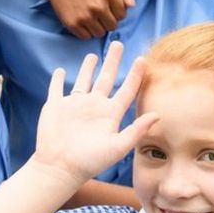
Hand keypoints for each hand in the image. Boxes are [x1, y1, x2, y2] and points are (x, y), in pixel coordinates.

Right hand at [33, 42, 157, 183]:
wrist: (60, 168)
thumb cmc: (90, 162)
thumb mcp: (118, 146)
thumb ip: (137, 130)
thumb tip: (158, 115)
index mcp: (110, 114)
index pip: (126, 90)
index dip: (135, 75)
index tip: (142, 59)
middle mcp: (94, 107)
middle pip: (106, 78)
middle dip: (113, 61)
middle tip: (119, 44)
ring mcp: (75, 106)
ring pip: (84, 80)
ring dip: (88, 68)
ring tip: (93, 55)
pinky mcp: (55, 107)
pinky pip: (57, 89)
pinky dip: (58, 79)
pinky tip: (61, 71)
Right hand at [44, 0, 133, 38]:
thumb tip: (131, 5)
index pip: (122, 15)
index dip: (115, 11)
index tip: (107, 5)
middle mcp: (99, 6)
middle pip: (112, 26)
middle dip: (107, 20)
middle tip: (98, 11)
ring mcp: (85, 16)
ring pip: (100, 33)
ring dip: (97, 26)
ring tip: (90, 15)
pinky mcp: (72, 23)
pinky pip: (86, 37)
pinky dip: (85, 31)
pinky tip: (81, 19)